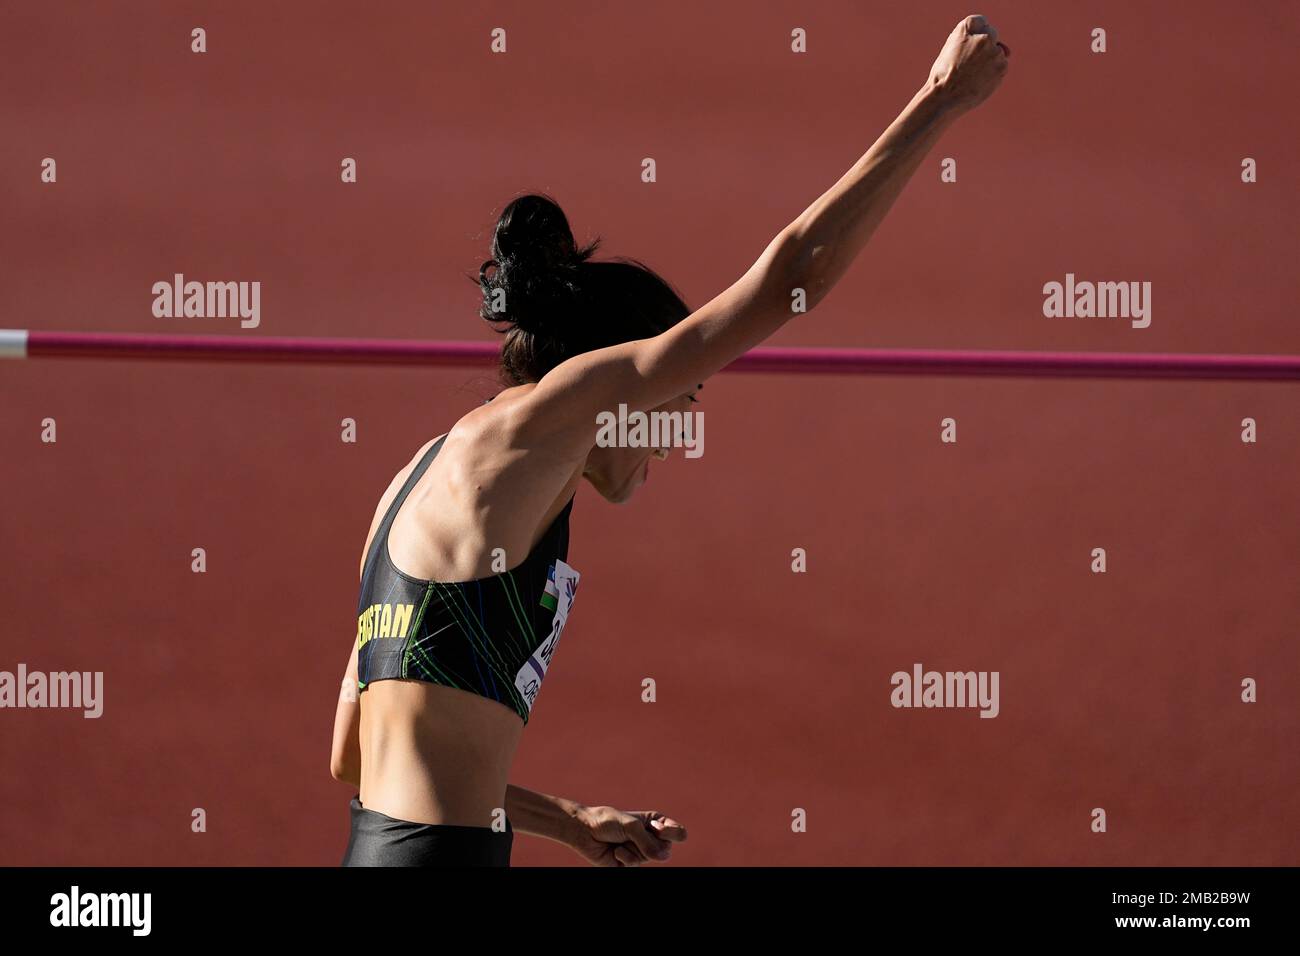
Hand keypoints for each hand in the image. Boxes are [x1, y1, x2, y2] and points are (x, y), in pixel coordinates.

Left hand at [568, 804, 687, 866]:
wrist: (584, 831)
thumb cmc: (607, 821)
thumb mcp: (631, 826)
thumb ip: (648, 842)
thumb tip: (662, 858)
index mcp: (655, 823)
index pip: (678, 833)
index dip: (670, 833)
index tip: (656, 828)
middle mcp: (651, 838)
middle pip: (666, 850)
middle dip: (648, 844)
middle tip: (632, 835)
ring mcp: (641, 852)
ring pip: (650, 858)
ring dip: (633, 849)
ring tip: (620, 841)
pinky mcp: (629, 863)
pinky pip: (635, 865)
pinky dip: (624, 857)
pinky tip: (615, 851)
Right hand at [926, 15, 1009, 113]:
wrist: (944, 97)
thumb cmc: (944, 75)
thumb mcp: (951, 49)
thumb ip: (972, 41)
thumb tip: (1005, 49)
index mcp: (966, 28)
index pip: (980, 22)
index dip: (975, 35)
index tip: (969, 47)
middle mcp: (983, 37)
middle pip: (991, 34)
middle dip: (984, 47)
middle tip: (971, 64)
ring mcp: (994, 51)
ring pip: (998, 52)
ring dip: (989, 62)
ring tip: (972, 76)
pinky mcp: (1002, 66)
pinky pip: (1002, 66)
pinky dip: (993, 74)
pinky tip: (979, 82)